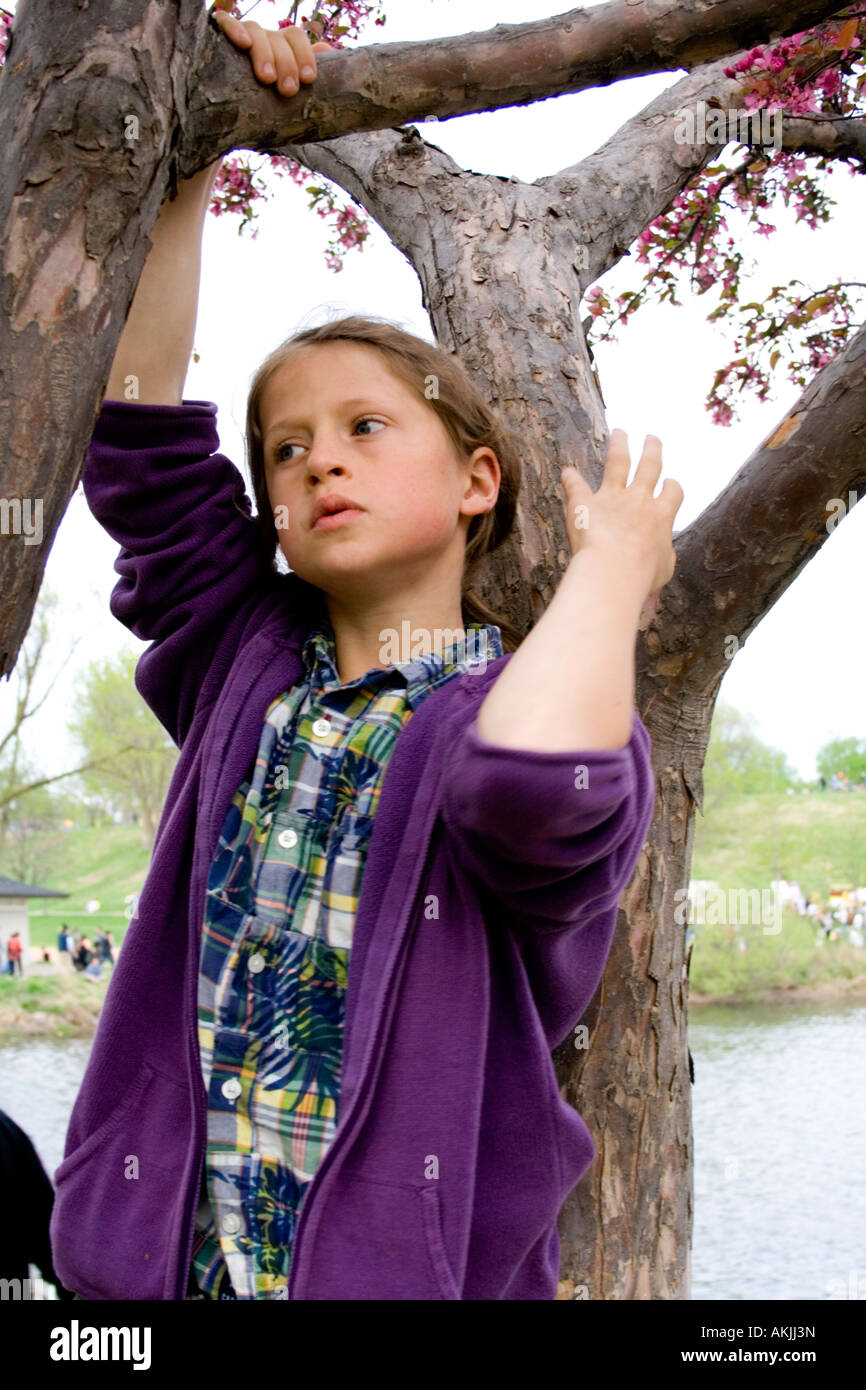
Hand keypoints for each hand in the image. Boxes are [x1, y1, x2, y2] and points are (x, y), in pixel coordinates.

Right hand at [210, 3, 332, 94]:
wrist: (230, 112)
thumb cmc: (267, 101)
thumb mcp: (291, 90)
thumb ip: (309, 71)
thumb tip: (325, 48)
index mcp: (283, 45)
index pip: (296, 37)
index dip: (305, 55)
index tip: (308, 79)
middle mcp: (264, 37)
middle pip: (278, 38)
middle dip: (286, 63)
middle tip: (288, 90)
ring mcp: (243, 35)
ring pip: (256, 32)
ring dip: (264, 54)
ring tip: (267, 78)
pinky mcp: (218, 36)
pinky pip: (225, 22)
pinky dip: (235, 29)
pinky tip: (243, 43)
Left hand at [562, 429, 682, 601]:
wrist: (614, 570)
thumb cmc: (642, 575)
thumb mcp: (664, 568)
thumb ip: (663, 555)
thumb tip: (661, 556)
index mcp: (662, 515)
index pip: (673, 492)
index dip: (671, 487)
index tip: (669, 485)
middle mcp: (640, 499)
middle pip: (650, 466)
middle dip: (652, 450)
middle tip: (652, 438)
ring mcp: (612, 498)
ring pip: (619, 462)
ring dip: (619, 445)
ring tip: (619, 432)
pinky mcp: (585, 503)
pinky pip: (576, 486)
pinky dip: (570, 479)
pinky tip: (567, 472)